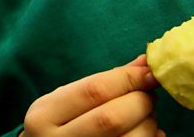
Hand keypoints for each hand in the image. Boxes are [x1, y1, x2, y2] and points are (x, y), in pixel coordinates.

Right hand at [22, 56, 160, 136]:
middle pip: (113, 118)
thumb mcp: (66, 101)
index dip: (127, 79)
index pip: (94, 91)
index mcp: (44, 117)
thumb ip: (103, 82)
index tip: (149, 72)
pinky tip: (147, 133)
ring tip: (145, 115)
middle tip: (148, 95)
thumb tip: (146, 62)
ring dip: (149, 122)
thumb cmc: (59, 125)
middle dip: (141, 102)